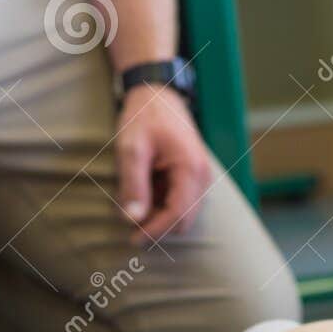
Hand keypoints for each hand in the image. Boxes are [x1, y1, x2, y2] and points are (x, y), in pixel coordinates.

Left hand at [115, 86, 213, 244]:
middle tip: (129, 223)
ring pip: (182, 214)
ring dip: (159, 217)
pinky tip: (144, 194)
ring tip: (133, 203)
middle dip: (158, 227)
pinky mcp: (193, 176)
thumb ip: (133, 184)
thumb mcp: (132, 148)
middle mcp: (202, 176)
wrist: (157, 92)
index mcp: (191, 169)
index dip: (155, 231)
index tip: (132, 239)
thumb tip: (132, 220)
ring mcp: (200, 177)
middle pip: (183, 220)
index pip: (178, 215)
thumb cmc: (144, 116)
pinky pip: (180, 202)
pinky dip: (162, 206)